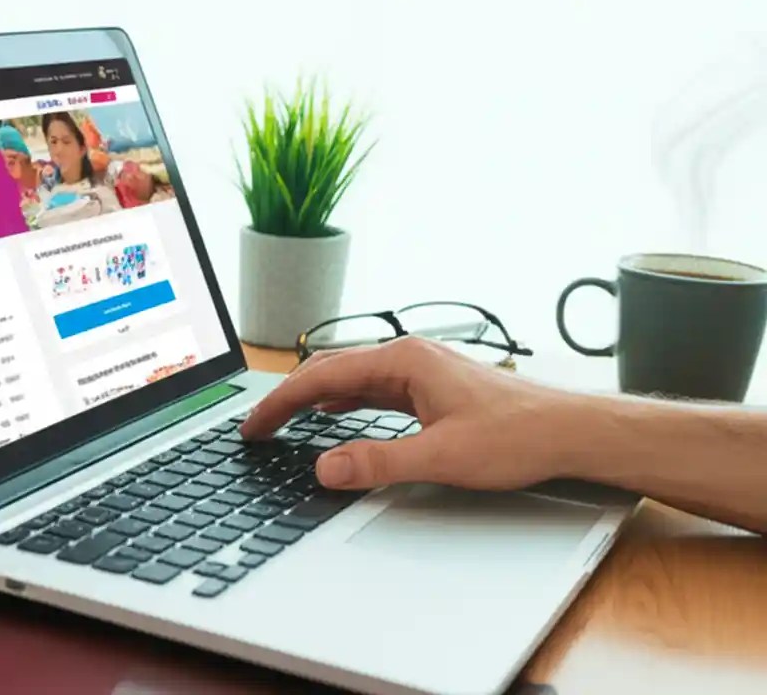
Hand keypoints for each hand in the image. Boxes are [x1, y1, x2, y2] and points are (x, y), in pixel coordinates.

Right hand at [240, 337, 583, 490]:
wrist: (570, 430)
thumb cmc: (518, 435)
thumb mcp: (441, 457)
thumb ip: (377, 462)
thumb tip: (325, 467)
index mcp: (403, 360)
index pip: (322, 376)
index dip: (280, 402)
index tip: (253, 425)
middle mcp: (408, 356)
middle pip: (329, 370)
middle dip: (288, 398)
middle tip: (257, 427)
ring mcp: (420, 369)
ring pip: (350, 378)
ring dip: (313, 398)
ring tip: (283, 420)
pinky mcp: (431, 386)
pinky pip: (372, 388)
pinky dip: (342, 401)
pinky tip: (334, 414)